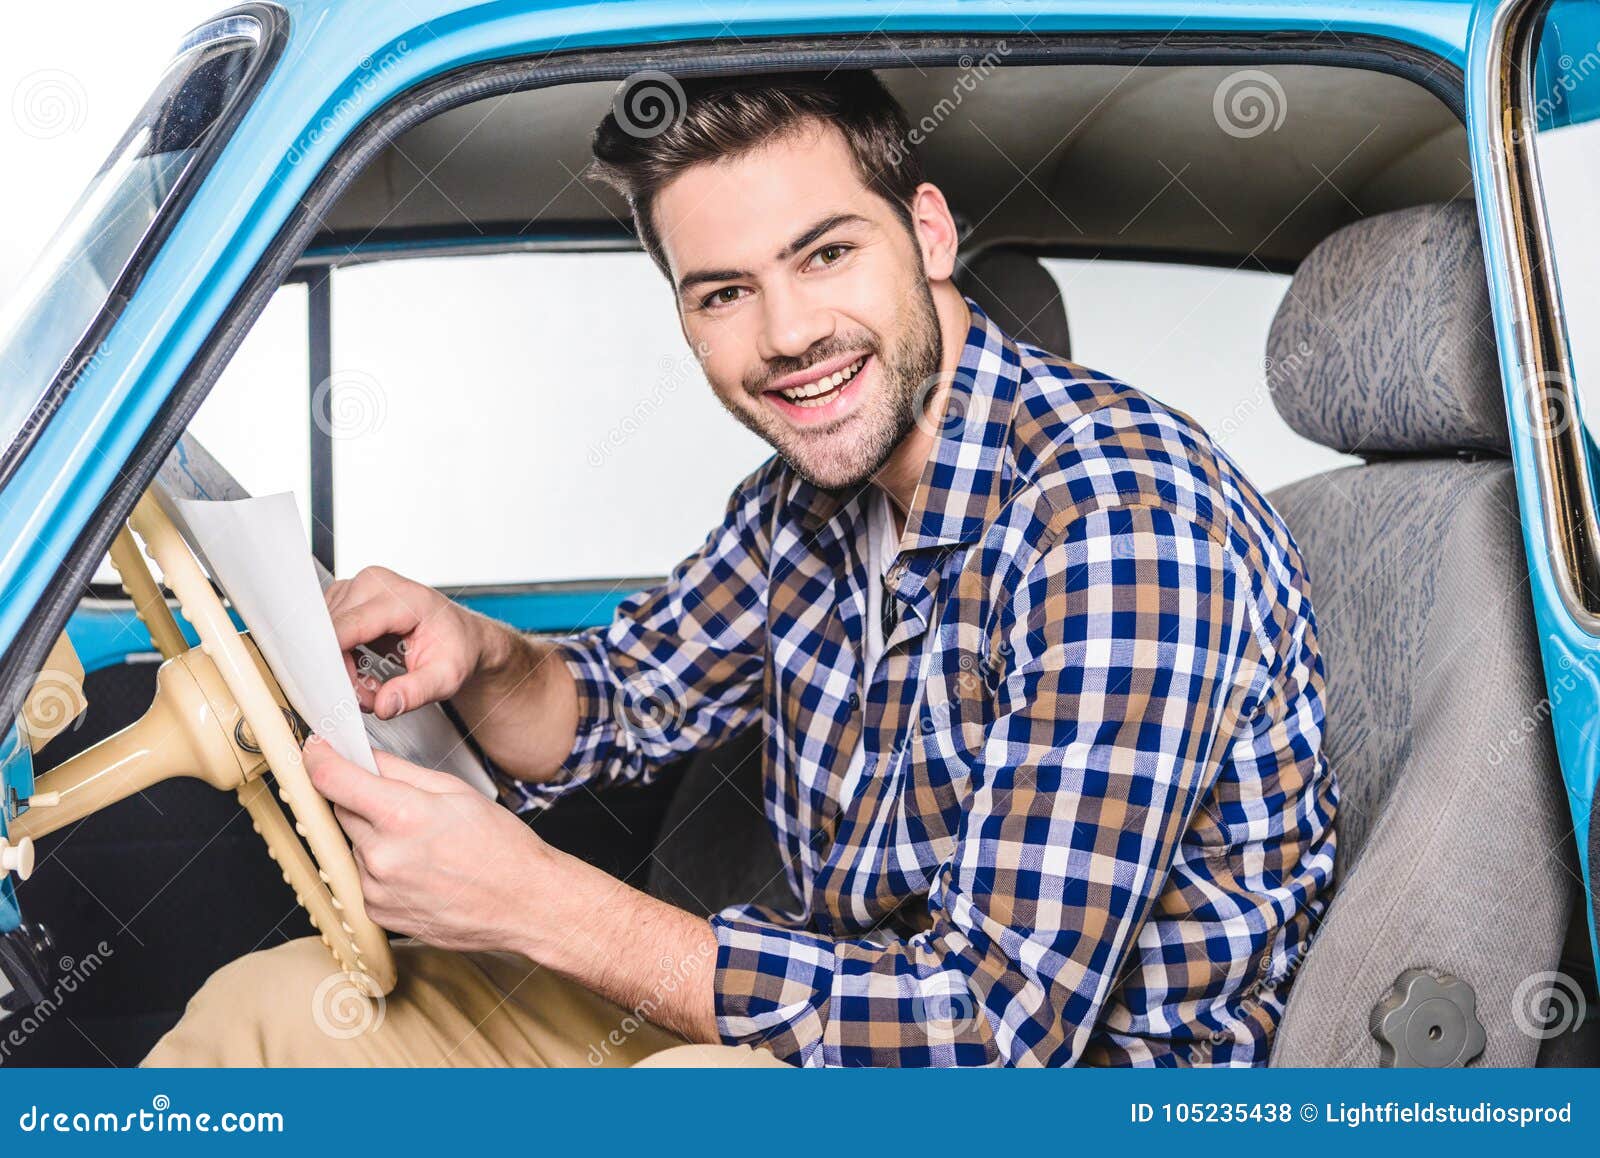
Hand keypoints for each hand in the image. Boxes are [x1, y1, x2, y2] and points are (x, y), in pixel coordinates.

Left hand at [303, 736, 720, 1041]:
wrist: (525, 904)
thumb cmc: (502, 847)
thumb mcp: (455, 790)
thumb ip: (399, 771)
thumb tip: (360, 756)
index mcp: (402, 816)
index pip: (332, 779)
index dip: (318, 756)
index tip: (316, 748)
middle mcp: (382, 856)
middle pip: (342, 810)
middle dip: (360, 798)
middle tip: (400, 802)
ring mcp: (377, 889)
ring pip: (354, 844)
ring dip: (374, 835)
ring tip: (422, 843)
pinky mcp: (379, 913)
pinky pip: (364, 877)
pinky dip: (382, 866)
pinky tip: (419, 868)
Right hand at [325, 566, 485, 719]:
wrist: (462, 636)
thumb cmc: (456, 649)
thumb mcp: (447, 678)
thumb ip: (416, 692)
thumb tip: (385, 704)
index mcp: (403, 598)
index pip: (347, 627)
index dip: (335, 664)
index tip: (339, 693)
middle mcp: (375, 584)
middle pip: (331, 632)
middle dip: (342, 673)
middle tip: (367, 698)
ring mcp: (358, 587)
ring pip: (323, 633)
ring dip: (339, 667)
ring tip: (369, 685)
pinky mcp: (348, 597)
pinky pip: (326, 630)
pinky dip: (338, 656)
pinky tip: (360, 668)